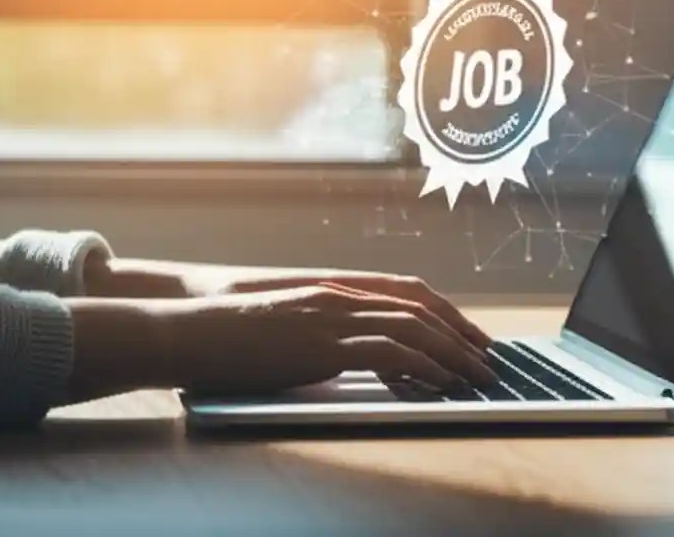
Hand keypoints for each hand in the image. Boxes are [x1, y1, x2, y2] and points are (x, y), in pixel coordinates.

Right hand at [82, 257, 492, 351]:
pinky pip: (389, 353)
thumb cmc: (224, 335)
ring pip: (414, 329)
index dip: (445, 312)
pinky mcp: (321, 344)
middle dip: (462, 334)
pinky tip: (440, 383)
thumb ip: (319, 333)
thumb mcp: (282, 327)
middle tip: (489, 359)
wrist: (184, 328)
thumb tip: (348, 356)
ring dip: (453, 354)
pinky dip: (423, 366)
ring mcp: (331, 317)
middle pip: (420, 308)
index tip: (470, 334)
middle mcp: (339, 296)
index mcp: (331, 290)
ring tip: (478, 377)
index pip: (406, 292)